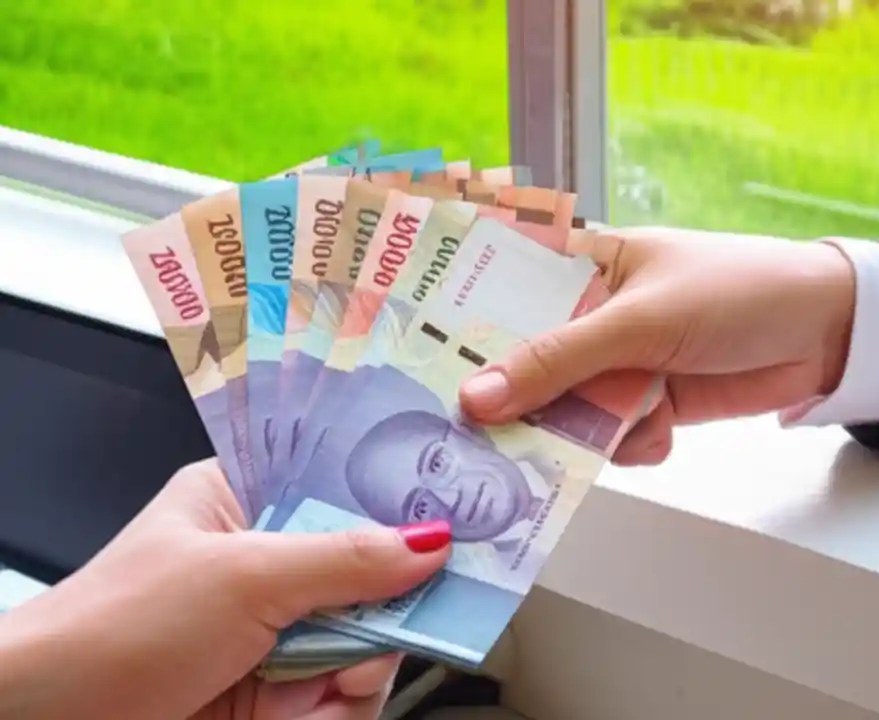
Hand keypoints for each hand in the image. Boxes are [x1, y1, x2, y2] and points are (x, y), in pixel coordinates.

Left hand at [0, 459, 451, 719]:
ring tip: (313, 684)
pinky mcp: (277, 688)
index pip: (349, 481)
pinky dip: (330, 710)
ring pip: (370, 639)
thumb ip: (345, 559)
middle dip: (384, 607)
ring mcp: (277, 627)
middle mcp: (269, 558)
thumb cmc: (115, 628)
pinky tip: (298, 713)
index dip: (404, 497)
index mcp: (249, 498)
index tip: (460, 510)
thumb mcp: (241, 576)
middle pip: (376, 569)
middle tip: (390, 622)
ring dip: (353, 671)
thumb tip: (429, 542)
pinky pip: (344, 692)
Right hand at [458, 227, 855, 464]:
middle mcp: (593, 314)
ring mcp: (621, 363)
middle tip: (472, 432)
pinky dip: (631, 442)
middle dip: (510, 398)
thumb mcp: (641, 320)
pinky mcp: (651, 405)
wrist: (829, 334)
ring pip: (565, 409)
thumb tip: (478, 398)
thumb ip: (559, 359)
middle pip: (524, 362)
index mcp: (584, 264)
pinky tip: (661, 430)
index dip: (456, 321)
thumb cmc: (738, 292)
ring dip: (578, 430)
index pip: (503, 288)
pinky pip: (611, 438)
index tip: (406, 357)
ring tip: (597, 432)